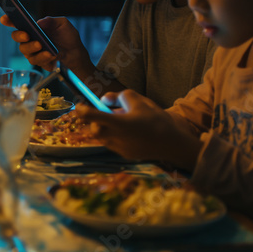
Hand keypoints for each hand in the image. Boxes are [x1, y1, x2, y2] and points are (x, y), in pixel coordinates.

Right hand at [0, 15, 87, 71]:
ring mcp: (32, 51)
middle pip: (16, 37)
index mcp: (33, 27)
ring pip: (25, 51)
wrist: (76, 52)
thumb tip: (40, 22)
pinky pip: (36, 60)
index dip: (8, 20)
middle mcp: (29, 39)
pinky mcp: (38, 61)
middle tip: (27, 35)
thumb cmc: (68, 36)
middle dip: (20, 36)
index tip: (4, 19)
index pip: (17, 23)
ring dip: (33, 49)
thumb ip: (51, 21)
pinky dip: (43, 57)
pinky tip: (51, 55)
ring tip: (44, 47)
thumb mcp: (62, 24)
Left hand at [76, 90, 200, 168]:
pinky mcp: (125, 154)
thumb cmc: (157, 120)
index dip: (82, 110)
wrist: (173, 144)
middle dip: (97, 121)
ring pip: (103, 137)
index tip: (79, 106)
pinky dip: (115, 136)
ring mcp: (119, 148)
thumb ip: (120, 97)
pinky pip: (113, 143)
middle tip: (110, 114)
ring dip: (107, 128)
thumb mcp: (141, 101)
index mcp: (119, 123)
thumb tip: (105, 99)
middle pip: (94, 129)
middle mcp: (116, 137)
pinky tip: (131, 133)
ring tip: (125, 123)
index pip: (91, 116)